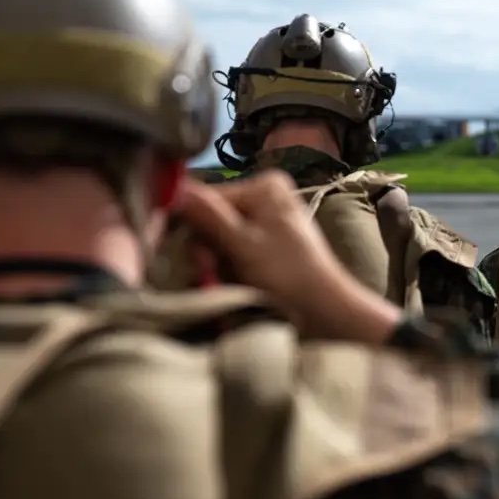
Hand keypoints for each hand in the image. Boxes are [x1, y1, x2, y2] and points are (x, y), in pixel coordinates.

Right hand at [171, 170, 399, 342]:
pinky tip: (238, 282)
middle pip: (211, 219)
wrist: (324, 313)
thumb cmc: (290, 276)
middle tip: (215, 274)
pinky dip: (230, 269)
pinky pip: (231, 251)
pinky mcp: (265, 244)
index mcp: (263, 186)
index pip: (207, 197)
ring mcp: (265, 220)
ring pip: (218, 238)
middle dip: (208, 250)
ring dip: (217, 264)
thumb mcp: (245, 245)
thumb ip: (209, 218)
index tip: (198, 258)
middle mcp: (264, 196)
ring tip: (231, 281)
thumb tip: (174, 188)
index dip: (193, 227)